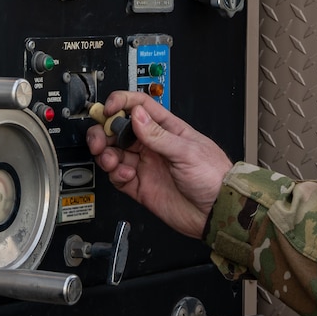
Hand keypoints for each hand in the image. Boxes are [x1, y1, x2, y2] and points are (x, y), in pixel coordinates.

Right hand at [86, 91, 232, 239]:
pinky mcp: (140, 186)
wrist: (216, 212)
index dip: (121, 103)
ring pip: (114, 153)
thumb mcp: (187, 151)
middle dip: (104, 131)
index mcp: (167, 129)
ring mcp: (146, 165)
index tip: (108, 109)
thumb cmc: (213, 176)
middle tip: (100, 139)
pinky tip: (125, 175)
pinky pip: (118, 176)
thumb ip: (159, 135)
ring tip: (111, 160)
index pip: (139, 107)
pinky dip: (115, 174)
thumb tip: (137, 115)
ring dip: (107, 154)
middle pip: (119, 130)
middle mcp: (153, 145)